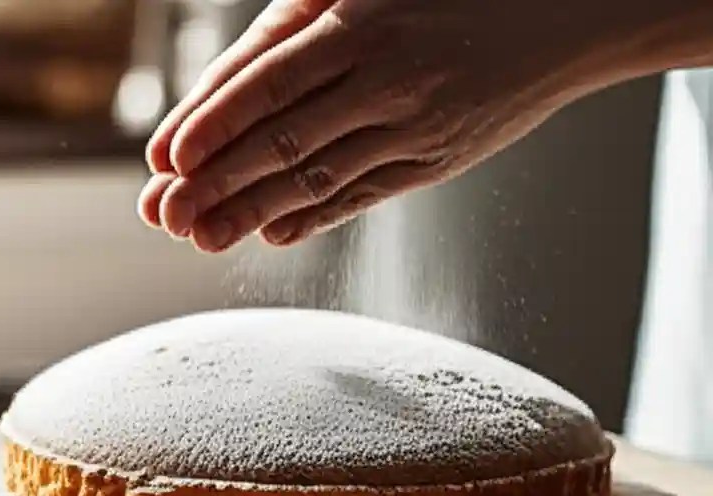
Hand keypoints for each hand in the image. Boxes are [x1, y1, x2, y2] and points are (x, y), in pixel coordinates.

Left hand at [138, 0, 640, 252]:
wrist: (571, 12)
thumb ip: (297, 20)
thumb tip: (222, 81)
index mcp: (362, 24)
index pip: (267, 84)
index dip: (212, 124)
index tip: (164, 159)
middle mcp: (388, 81)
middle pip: (281, 142)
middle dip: (214, 182)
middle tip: (161, 214)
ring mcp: (416, 128)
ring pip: (317, 178)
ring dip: (250, 212)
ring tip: (197, 237)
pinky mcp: (438, 161)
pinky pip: (366, 195)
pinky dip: (315, 217)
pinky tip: (271, 235)